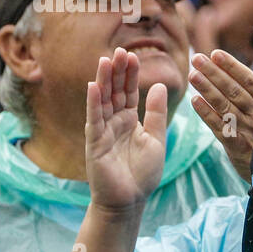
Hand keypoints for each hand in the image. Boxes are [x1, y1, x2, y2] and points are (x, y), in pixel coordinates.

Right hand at [85, 47, 166, 213]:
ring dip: (103, 81)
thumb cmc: (142, 174)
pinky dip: (93, 103)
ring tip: (106, 60)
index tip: (132, 55)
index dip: (130, 75)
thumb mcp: (156, 139)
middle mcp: (114, 123)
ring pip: (103, 101)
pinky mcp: (95, 143)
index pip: (129, 93)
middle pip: (115, 92)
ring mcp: (102, 132)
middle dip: (117, 72)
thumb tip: (159, 85)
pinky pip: (94, 119)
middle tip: (120, 50)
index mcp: (129, 121)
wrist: (130, 201)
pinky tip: (93, 86)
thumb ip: (156, 113)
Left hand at [189, 46, 252, 180]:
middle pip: (233, 90)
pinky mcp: (239, 148)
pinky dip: (207, 114)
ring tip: (192, 75)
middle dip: (214, 73)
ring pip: (225, 106)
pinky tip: (195, 101)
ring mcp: (249, 131)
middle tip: (196, 58)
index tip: (216, 53)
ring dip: (207, 90)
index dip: (232, 67)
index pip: (249, 80)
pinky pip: (220, 128)